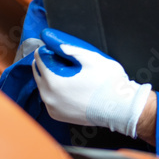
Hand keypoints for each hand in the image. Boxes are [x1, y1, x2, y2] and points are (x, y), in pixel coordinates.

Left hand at [33, 28, 151, 137]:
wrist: (120, 108)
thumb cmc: (107, 83)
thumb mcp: (90, 58)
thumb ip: (68, 48)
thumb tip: (54, 43)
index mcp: (53, 81)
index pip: (39, 58)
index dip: (48, 50)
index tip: (56, 49)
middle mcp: (48, 96)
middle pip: (38, 72)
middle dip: (47, 63)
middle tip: (62, 59)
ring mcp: (52, 108)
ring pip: (43, 86)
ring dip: (50, 77)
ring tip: (68, 72)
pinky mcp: (58, 115)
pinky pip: (50, 98)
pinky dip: (54, 91)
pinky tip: (69, 86)